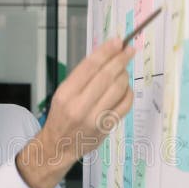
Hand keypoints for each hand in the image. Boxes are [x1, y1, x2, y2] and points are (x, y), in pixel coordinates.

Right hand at [17, 38, 134, 187]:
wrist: (59, 145)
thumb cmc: (62, 116)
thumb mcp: (63, 92)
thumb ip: (83, 76)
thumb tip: (106, 55)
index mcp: (66, 93)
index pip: (89, 66)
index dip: (106, 51)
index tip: (118, 42)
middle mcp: (79, 106)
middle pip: (106, 76)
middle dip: (120, 59)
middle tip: (129, 50)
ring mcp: (95, 118)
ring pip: (118, 88)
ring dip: (124, 75)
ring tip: (123, 70)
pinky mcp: (107, 127)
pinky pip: (125, 104)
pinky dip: (128, 92)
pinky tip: (125, 88)